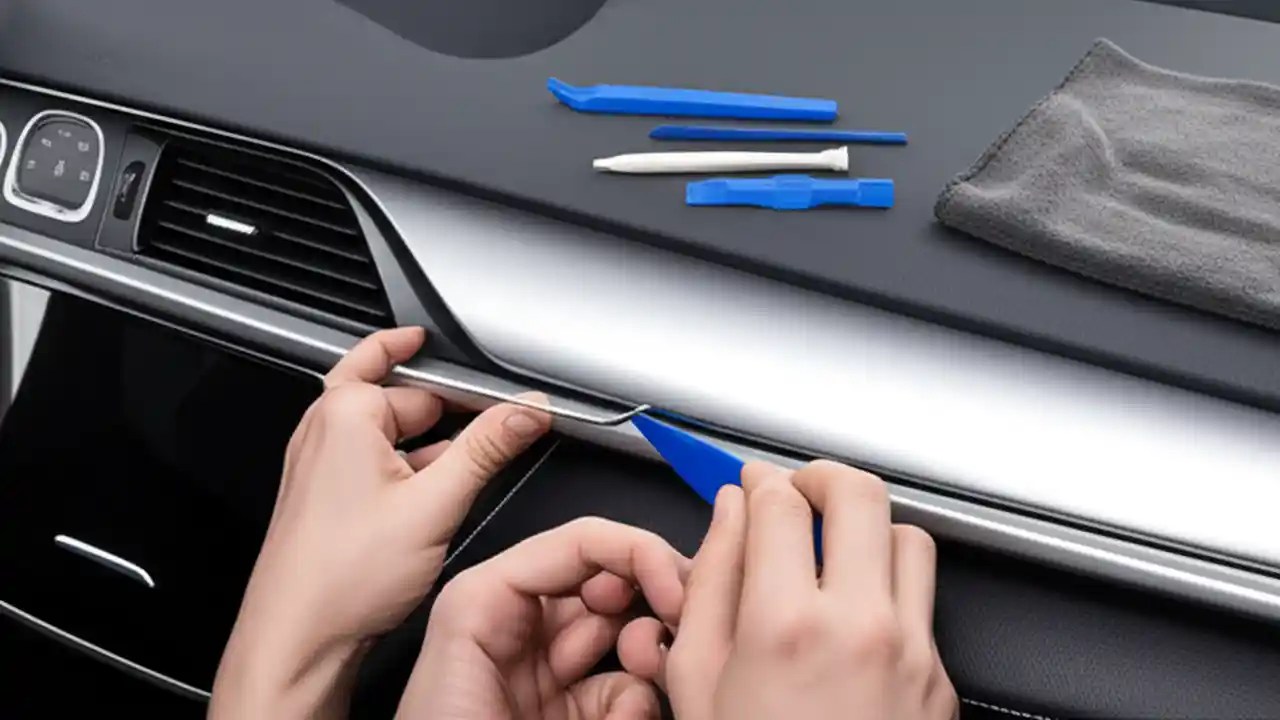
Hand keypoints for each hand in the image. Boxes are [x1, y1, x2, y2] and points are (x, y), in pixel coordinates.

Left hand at [210, 327, 552, 718]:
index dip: (463, 383)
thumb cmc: (341, 578)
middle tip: (489, 422)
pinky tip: (433, 497)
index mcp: (345, 413)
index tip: (500, 396)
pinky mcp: (324, 494)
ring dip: (426, 440)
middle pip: (399, 393)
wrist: (298, 639)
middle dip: (444, 406)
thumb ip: (487, 449)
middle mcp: (323, 430)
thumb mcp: (436, 504)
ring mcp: (319, 462)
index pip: (418, 372)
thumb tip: (524, 410)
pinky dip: (406, 468)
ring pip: (386, 429)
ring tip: (465, 467)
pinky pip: (372, 461)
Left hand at [396, 518, 688, 719]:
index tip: (677, 590)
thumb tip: (644, 654)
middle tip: (674, 632)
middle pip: (607, 586)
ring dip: (648, 657)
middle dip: (651, 604)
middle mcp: (515, 630)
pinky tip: (631, 715)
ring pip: (621, 641)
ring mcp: (541, 675)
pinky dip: (635, 701)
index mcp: (484, 601)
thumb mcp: (480, 649)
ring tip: (654, 676)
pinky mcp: (559, 715)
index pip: (578, 544)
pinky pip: (615, 692)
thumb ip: (549, 623)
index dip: (638, 554)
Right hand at [629, 461, 957, 719]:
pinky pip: (923, 599)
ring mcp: (911, 652)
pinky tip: (854, 611)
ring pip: (907, 537)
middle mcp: (861, 628)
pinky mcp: (939, 678)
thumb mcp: (696, 680)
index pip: (781, 504)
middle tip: (797, 491)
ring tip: (832, 550)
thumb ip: (710, 583)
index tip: (751, 486)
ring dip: (866, 528)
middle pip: (860, 496)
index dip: (759, 482)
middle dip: (821, 478)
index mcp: (787, 624)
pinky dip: (890, 584)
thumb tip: (727, 517)